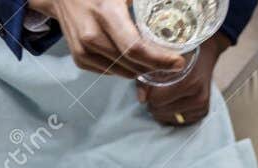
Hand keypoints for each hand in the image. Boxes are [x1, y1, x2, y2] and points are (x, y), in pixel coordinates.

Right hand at [26, 0, 183, 77]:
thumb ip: (143, 2)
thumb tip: (175, 1)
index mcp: (105, 13)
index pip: (135, 47)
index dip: (158, 58)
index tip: (177, 61)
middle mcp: (91, 35)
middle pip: (130, 63)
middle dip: (154, 66)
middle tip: (172, 62)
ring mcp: (82, 50)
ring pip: (121, 71)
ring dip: (141, 69)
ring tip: (156, 61)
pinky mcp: (79, 58)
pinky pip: (109, 71)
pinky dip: (124, 68)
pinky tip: (133, 59)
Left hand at [137, 32, 225, 125]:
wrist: (204, 55)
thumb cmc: (181, 57)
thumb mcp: (161, 63)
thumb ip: (147, 80)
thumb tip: (141, 99)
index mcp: (190, 82)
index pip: (157, 100)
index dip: (149, 93)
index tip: (150, 86)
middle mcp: (198, 97)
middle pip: (160, 111)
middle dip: (154, 102)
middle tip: (157, 90)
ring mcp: (201, 107)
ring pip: (166, 118)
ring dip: (161, 109)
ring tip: (166, 94)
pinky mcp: (202, 113)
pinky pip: (176, 121)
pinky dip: (170, 113)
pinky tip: (173, 101)